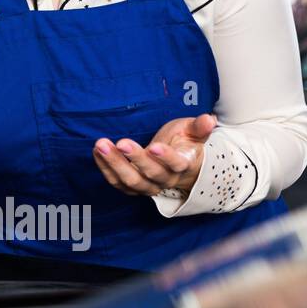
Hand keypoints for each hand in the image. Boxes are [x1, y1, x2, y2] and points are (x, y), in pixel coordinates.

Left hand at [93, 113, 216, 196]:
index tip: (154, 146)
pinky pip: (117, 182)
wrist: (178, 166)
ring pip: (131, 182)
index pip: (176, 164)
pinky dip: (105, 168)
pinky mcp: (132, 187)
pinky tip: (97, 152)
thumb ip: (198, 127)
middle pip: (150, 174)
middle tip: (120, 142)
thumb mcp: (192, 132)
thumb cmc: (184, 143)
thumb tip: (209, 119)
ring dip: (114, 164)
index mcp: (183, 165)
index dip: (166, 157)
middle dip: (134, 159)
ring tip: (101, 145)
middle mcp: (166, 179)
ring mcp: (148, 186)